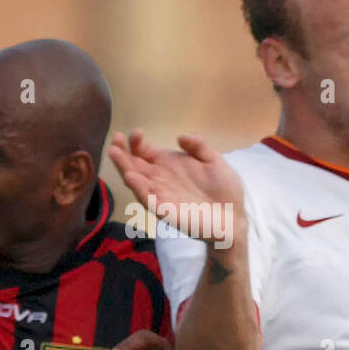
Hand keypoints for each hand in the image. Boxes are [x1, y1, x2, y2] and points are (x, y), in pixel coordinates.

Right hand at [109, 129, 245, 244]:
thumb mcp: (213, 160)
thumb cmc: (223, 189)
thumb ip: (198, 146)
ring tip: (115, 153)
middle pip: (134, 165)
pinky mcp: (166, 211)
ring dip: (125, 168)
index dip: (137, 143)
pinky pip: (149, 200)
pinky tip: (131, 177)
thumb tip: (180, 136)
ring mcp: (161, 196)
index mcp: (168, 165)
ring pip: (136, 181)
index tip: (137, 133)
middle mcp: (160, 180)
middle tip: (115, 140)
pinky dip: (139, 189)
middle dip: (122, 153)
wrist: (234, 216)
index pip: (144, 152)